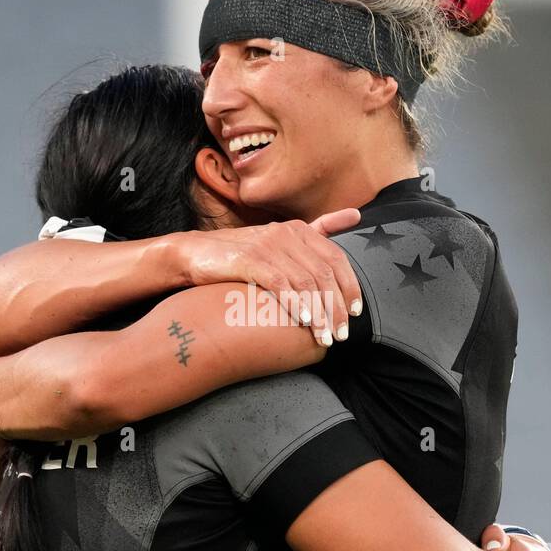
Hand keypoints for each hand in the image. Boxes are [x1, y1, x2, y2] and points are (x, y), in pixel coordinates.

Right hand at [172, 209, 362, 346]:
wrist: (193, 254)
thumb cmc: (241, 254)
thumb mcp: (281, 239)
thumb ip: (319, 229)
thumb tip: (357, 214)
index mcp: (298, 229)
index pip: (336, 258)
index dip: (350, 286)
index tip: (355, 313)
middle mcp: (286, 234)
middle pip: (325, 273)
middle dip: (337, 307)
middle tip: (341, 334)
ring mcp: (268, 246)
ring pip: (306, 282)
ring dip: (319, 313)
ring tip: (324, 336)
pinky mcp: (250, 260)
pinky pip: (281, 283)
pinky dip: (295, 304)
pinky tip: (303, 322)